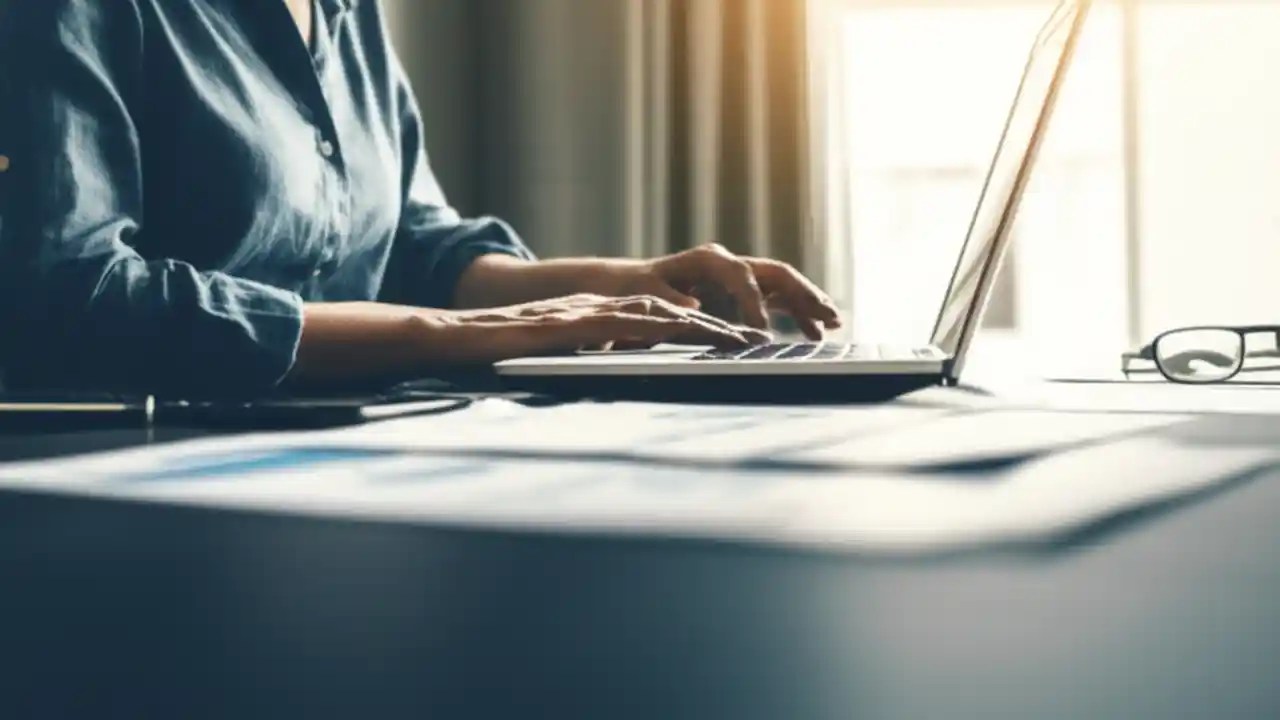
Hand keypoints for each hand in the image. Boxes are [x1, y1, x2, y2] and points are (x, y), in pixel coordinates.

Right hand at [421, 293, 771, 362]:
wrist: (453, 337)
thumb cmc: (495, 354)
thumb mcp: (553, 359)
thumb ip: (587, 361)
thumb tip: (618, 376)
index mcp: (596, 319)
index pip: (660, 320)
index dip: (702, 331)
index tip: (737, 346)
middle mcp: (597, 309)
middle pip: (671, 312)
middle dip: (718, 326)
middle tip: (760, 341)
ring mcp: (586, 313)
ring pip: (658, 313)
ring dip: (703, 327)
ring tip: (742, 342)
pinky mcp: (572, 325)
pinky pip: (625, 322)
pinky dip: (662, 326)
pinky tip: (689, 331)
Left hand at [612, 244, 842, 339]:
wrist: (633, 284)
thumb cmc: (637, 289)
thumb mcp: (647, 294)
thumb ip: (669, 299)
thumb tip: (696, 309)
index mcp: (708, 260)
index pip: (742, 276)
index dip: (755, 303)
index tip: (764, 333)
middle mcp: (730, 262)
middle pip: (776, 274)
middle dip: (804, 294)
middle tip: (829, 316)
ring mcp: (739, 275)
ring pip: (783, 286)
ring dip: (809, 304)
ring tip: (834, 324)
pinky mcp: (743, 291)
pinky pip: (777, 300)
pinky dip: (796, 315)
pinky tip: (814, 334)